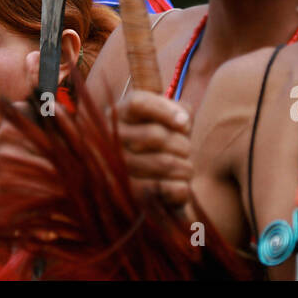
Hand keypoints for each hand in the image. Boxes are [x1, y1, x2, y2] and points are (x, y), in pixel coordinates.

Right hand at [115, 89, 192, 210]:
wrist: (144, 179)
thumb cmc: (158, 139)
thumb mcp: (165, 116)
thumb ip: (177, 108)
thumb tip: (183, 121)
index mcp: (118, 114)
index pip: (138, 103)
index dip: (166, 111)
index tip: (186, 123)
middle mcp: (111, 138)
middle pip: (156, 135)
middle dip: (183, 144)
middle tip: (185, 149)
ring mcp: (118, 167)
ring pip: (165, 162)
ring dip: (185, 167)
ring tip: (184, 168)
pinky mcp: (130, 195)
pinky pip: (166, 188)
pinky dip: (181, 187)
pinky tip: (180, 185)